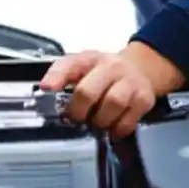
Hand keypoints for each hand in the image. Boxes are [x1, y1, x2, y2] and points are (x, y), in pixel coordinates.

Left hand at [39, 42, 185, 137]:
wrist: (139, 68)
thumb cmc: (105, 71)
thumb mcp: (81, 66)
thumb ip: (61, 75)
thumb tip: (45, 87)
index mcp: (90, 59)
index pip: (70, 64)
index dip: (56, 76)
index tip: (46, 88)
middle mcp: (111, 67)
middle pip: (89, 91)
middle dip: (78, 110)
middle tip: (75, 118)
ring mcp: (130, 82)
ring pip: (113, 104)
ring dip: (99, 120)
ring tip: (96, 122)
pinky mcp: (144, 98)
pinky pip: (128, 120)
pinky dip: (117, 128)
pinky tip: (112, 126)